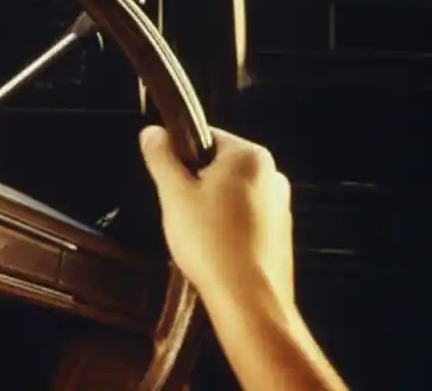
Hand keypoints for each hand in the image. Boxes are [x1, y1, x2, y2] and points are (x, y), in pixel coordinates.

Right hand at [139, 125, 293, 308]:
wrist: (248, 299)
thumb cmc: (212, 244)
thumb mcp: (173, 194)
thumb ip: (161, 157)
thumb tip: (152, 133)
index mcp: (250, 156)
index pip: (205, 136)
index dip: (180, 157)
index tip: (171, 181)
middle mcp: (272, 174)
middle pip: (218, 165)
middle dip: (196, 185)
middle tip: (181, 210)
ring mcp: (279, 205)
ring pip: (231, 193)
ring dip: (211, 207)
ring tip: (199, 234)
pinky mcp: (279, 232)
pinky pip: (245, 218)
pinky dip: (227, 227)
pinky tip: (216, 247)